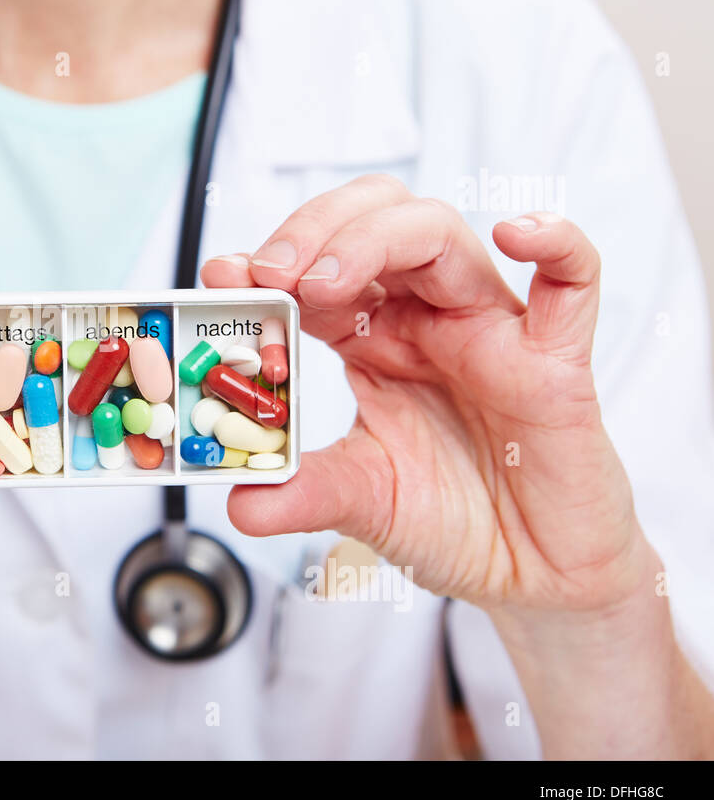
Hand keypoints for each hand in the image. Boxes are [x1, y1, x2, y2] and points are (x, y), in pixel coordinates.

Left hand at [202, 174, 649, 613]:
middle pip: (373, 224)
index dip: (270, 263)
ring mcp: (492, 331)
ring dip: (375, 238)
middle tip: (271, 273)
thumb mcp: (363, 504)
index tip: (224, 275)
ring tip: (328, 281)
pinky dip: (556, 243)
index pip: (317, 272)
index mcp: (376, 342)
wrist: (533, 575)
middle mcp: (428, 321)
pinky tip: (518, 234)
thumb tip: (239, 501)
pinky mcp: (557, 360)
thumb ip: (303, 494)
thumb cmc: (456, 523)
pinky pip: (574, 281)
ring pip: (440, 235)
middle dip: (314, 232)